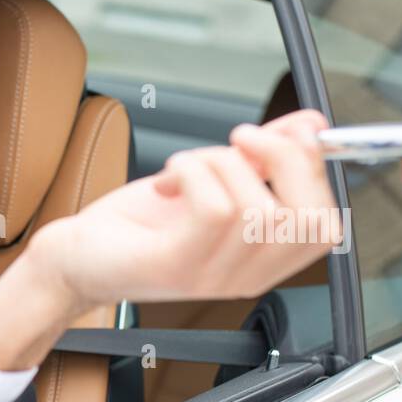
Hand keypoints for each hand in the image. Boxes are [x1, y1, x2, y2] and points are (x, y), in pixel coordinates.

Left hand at [27, 109, 342, 308]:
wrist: (75, 258)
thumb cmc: (135, 227)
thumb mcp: (209, 181)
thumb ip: (261, 156)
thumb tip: (311, 124)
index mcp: (258, 261)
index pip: (326, 226)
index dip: (317, 171)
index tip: (291, 135)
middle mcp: (243, 277)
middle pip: (309, 218)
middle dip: (284, 158)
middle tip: (241, 138)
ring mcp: (212, 277)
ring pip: (257, 207)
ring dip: (221, 162)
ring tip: (188, 165)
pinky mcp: (176, 266)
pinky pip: (215, 209)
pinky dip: (195, 172)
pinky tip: (171, 178)